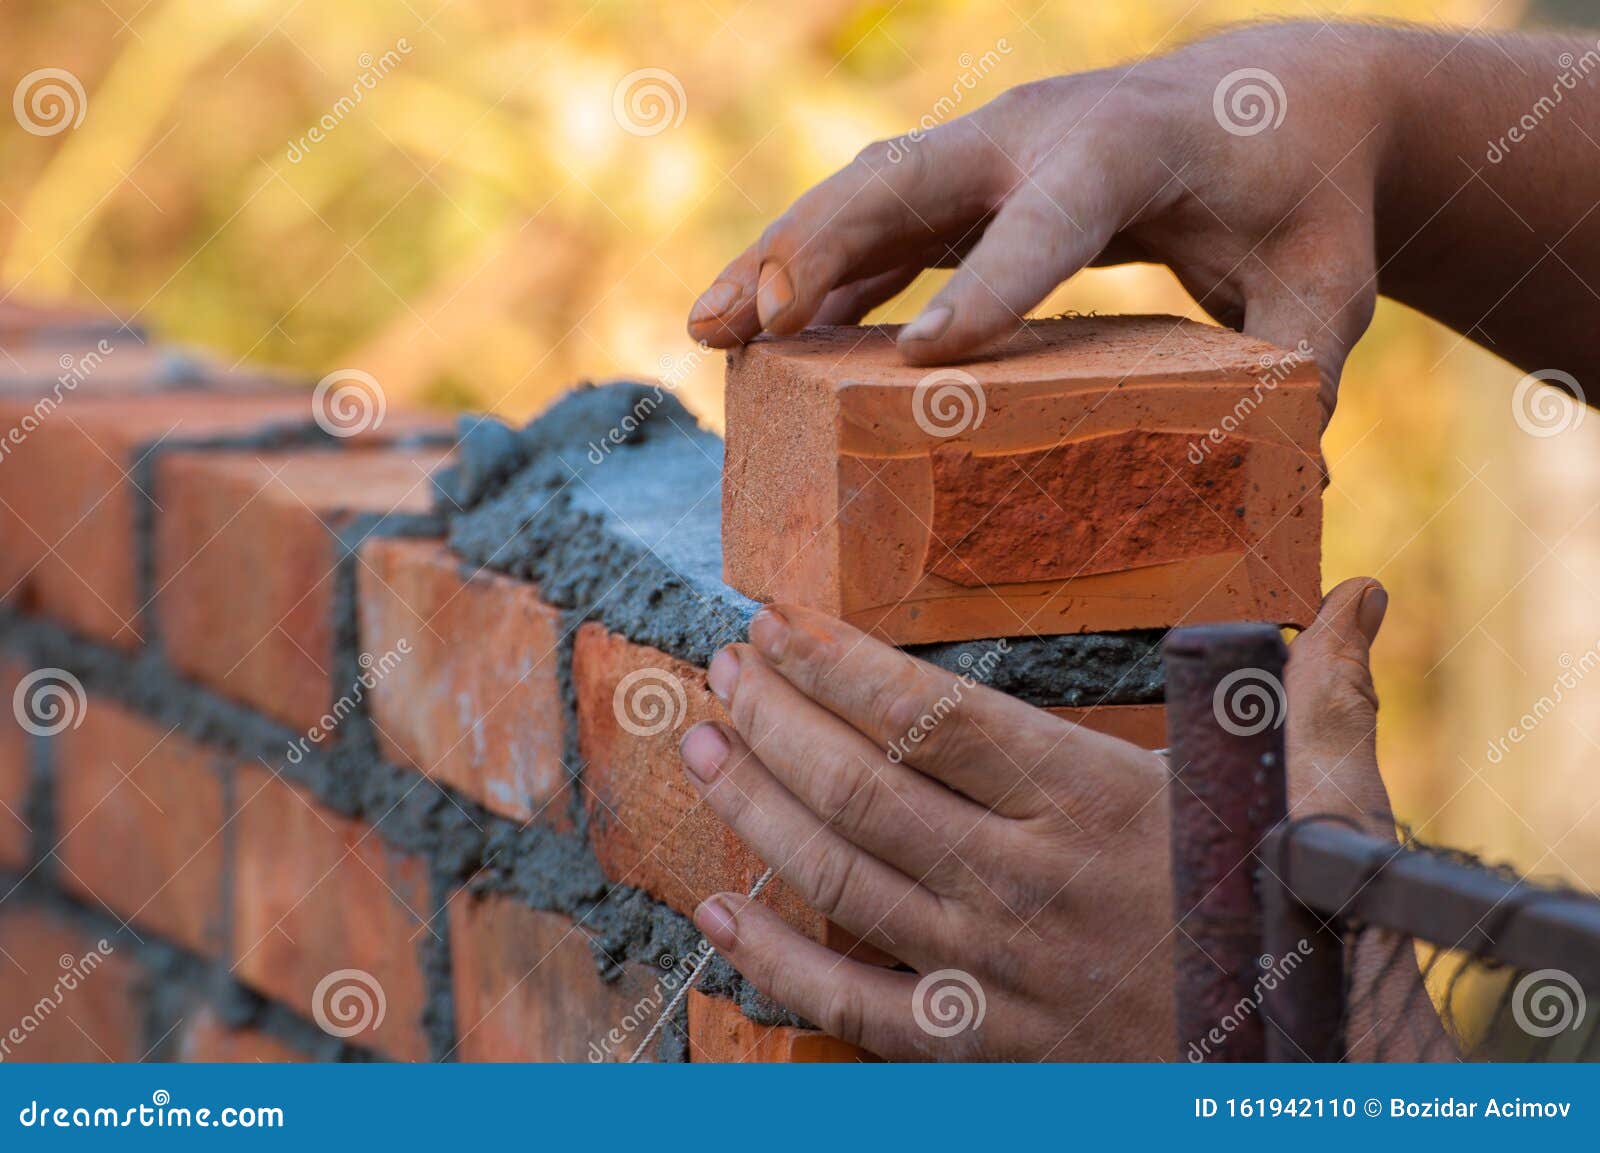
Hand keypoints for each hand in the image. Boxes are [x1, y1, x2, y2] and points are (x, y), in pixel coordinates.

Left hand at [678, 578, 1393, 1059]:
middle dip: (775, 720)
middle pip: (865, 788)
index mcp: (1100, 804)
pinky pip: (853, 1005)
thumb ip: (1326, 697)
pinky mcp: (984, 1047)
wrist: (1320, 1088)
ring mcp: (997, 972)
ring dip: (755, 809)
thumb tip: (1364, 595)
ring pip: (840, 883)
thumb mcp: (1331, 806)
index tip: (775, 619)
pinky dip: (774, 962)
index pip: (936, 716)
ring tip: (698, 743)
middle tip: (716, 670)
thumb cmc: (1311, 929)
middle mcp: (1030, 883)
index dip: (840, 662)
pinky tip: (714, 914)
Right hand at [687, 23, 1391, 417]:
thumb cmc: (1301, 193)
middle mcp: (1039, 132)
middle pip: (908, 180)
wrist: (1276, 97)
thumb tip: (1278, 481)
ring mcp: (992, 150)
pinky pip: (876, 223)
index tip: (925, 358)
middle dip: (820, 248)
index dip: (987, 285)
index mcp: (1130, 146)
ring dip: (781, 257)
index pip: (1049, 217)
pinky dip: (815, 272)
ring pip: (864, 195)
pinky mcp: (970, 184)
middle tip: (752, 321)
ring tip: (709, 333)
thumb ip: (1301, 365)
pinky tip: (761, 334)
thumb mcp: (1327, 280)